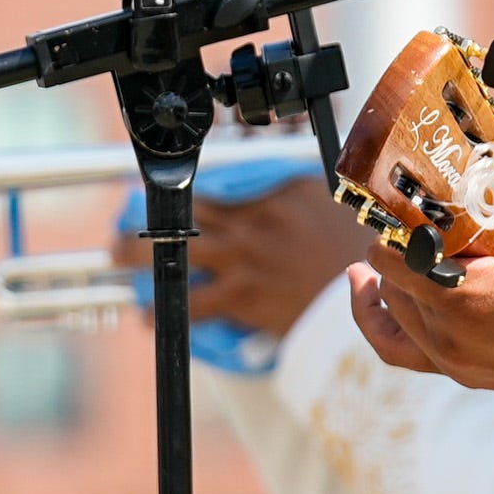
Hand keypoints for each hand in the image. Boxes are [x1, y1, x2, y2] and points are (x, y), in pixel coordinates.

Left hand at [107, 174, 371, 335]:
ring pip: (177, 249)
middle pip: (190, 209)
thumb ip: (298, 194)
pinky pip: (192, 302)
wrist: (375, 304)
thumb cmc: (357, 258)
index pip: (224, 180)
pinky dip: (164, 309)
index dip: (190, 185)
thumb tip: (275, 186)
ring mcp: (247, 257)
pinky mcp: (243, 295)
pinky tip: (147, 312)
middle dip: (152, 211)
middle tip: (126, 219)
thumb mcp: (333, 209)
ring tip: (118, 254)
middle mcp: (258, 220)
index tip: (170, 188)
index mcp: (281, 193)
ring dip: (138, 253)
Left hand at [349, 151, 493, 419]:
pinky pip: (408, 352)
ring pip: (394, 314)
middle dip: (402, 240)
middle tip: (421, 205)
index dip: (395, 216)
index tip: (409, 189)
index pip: (391, 253)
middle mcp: (449, 340)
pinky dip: (391, 321)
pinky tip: (381, 297)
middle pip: (388, 280)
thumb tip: (491, 142)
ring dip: (398, 275)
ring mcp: (456, 364)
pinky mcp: (468, 375)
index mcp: (466, 300)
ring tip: (408, 238)